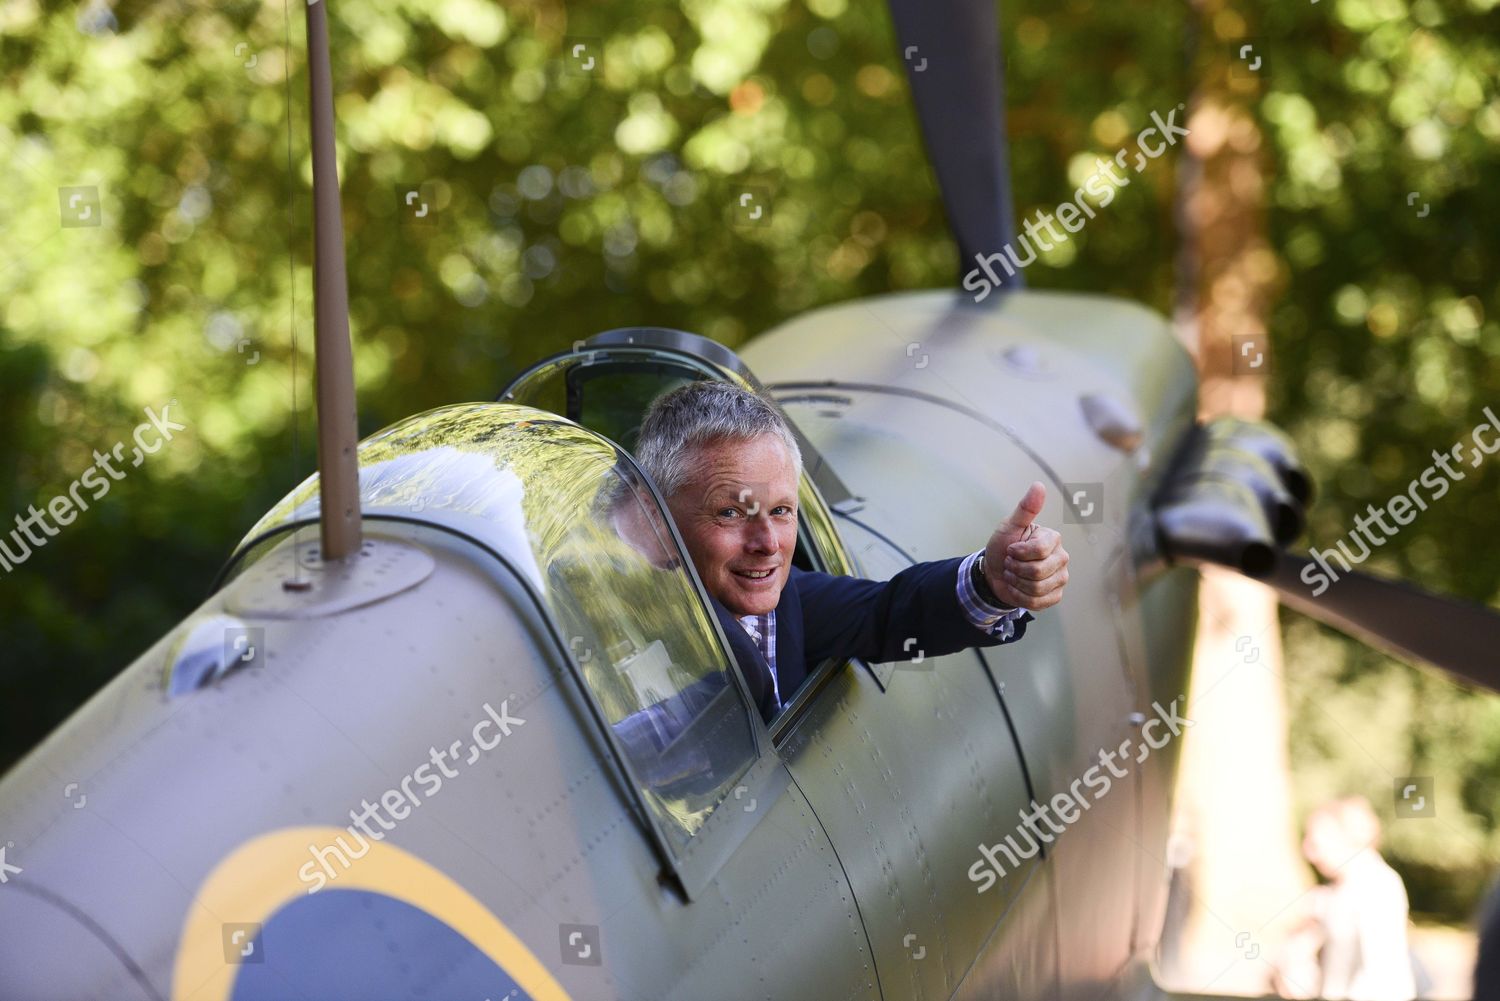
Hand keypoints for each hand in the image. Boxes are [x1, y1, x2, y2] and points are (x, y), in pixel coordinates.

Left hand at [983, 481, 1068, 610]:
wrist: (994, 572)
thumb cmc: (1003, 546)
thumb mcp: (1009, 526)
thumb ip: (1025, 509)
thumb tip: (1039, 485)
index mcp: (1053, 539)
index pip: (1039, 551)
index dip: (1017, 553)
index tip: (1010, 549)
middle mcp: (1061, 558)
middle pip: (1038, 572)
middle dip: (1015, 569)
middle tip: (1010, 563)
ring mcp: (1060, 578)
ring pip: (1037, 588)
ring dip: (1016, 583)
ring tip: (1012, 574)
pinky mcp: (1055, 595)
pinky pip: (1037, 602)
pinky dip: (1019, 596)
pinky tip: (1016, 588)